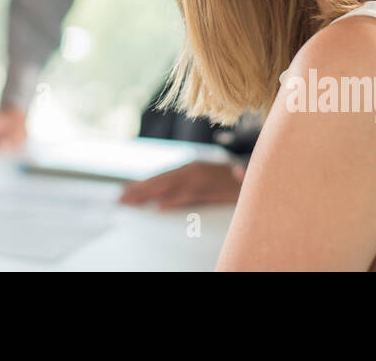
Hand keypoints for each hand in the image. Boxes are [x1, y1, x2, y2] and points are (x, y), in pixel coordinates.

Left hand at [118, 160, 244, 209]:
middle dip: (137, 190)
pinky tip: (160, 208)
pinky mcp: (210, 188)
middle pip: (158, 180)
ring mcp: (200, 177)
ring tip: (131, 202)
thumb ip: (186, 186)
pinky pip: (189, 196)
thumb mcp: (205, 180)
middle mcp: (191, 169)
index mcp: (189, 167)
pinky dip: (174, 201)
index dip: (141, 184)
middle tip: (119, 200)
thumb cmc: (230, 180)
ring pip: (168, 187)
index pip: (159, 176)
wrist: (256, 173)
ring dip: (148, 194)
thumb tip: (164, 198)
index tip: (123, 192)